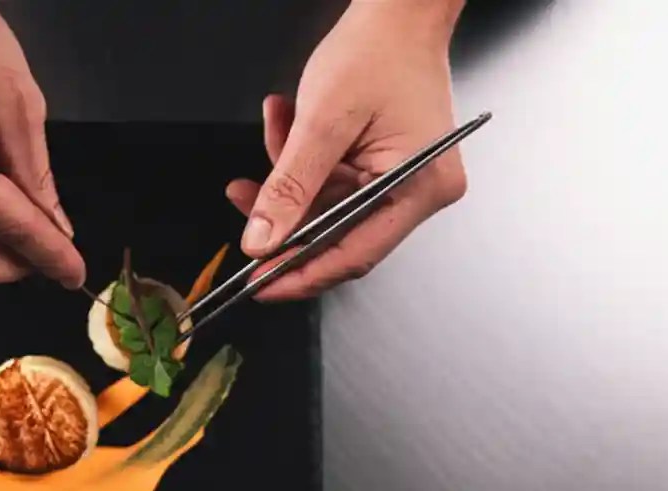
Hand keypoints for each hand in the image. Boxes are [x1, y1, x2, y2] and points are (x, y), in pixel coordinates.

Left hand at [227, 0, 466, 300]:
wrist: (399, 9)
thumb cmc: (377, 49)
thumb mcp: (321, 122)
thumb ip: (289, 187)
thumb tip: (262, 240)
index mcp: (420, 186)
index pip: (354, 254)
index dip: (302, 273)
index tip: (260, 286)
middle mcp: (420, 190)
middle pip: (340, 235)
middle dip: (289, 223)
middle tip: (247, 222)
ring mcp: (404, 178)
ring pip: (329, 208)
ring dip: (291, 181)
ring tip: (273, 133)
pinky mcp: (386, 166)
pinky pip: (334, 182)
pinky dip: (304, 163)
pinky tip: (287, 126)